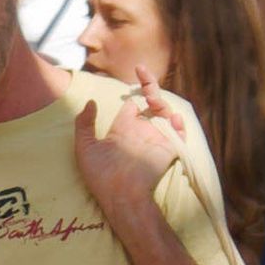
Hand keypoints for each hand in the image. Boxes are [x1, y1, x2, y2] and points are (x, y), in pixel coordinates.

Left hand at [71, 78, 190, 205]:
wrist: (118, 194)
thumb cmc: (99, 174)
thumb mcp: (84, 146)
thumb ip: (85, 123)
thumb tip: (91, 102)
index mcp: (123, 129)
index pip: (132, 104)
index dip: (132, 92)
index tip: (130, 78)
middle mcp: (141, 131)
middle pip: (150, 103)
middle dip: (149, 85)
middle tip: (142, 69)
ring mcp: (155, 139)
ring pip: (164, 112)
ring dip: (160, 99)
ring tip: (150, 95)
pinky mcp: (168, 150)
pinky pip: (179, 134)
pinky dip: (179, 125)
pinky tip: (172, 117)